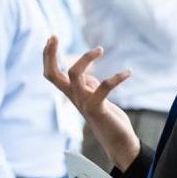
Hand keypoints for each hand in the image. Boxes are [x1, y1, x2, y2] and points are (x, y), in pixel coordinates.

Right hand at [43, 37, 140, 169]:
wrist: (118, 142)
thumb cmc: (107, 118)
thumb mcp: (95, 97)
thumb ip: (89, 86)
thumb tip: (89, 76)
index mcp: (71, 94)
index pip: (51, 74)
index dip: (48, 56)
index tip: (51, 38)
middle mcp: (74, 97)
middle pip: (53, 75)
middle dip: (50, 54)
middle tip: (54, 36)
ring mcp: (84, 103)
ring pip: (74, 75)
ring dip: (86, 58)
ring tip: (100, 49)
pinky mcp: (98, 108)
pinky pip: (103, 87)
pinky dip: (116, 77)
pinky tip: (128, 72)